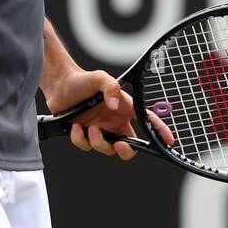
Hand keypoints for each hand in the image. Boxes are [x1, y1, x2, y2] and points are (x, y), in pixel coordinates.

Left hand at [45, 69, 175, 160]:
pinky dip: (80, 140)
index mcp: (124, 108)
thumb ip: (110, 87)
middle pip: (129, 145)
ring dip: (99, 142)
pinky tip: (75, 128)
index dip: (159, 131)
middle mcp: (114, 121)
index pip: (147, 121)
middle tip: (120, 146)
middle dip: (127, 150)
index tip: (168, 141)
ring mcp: (100, 130)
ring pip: (107, 149)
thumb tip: (113, 105)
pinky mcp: (85, 135)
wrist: (59, 85)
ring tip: (89, 128)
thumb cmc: (82, 80)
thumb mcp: (100, 77)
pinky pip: (86, 147)